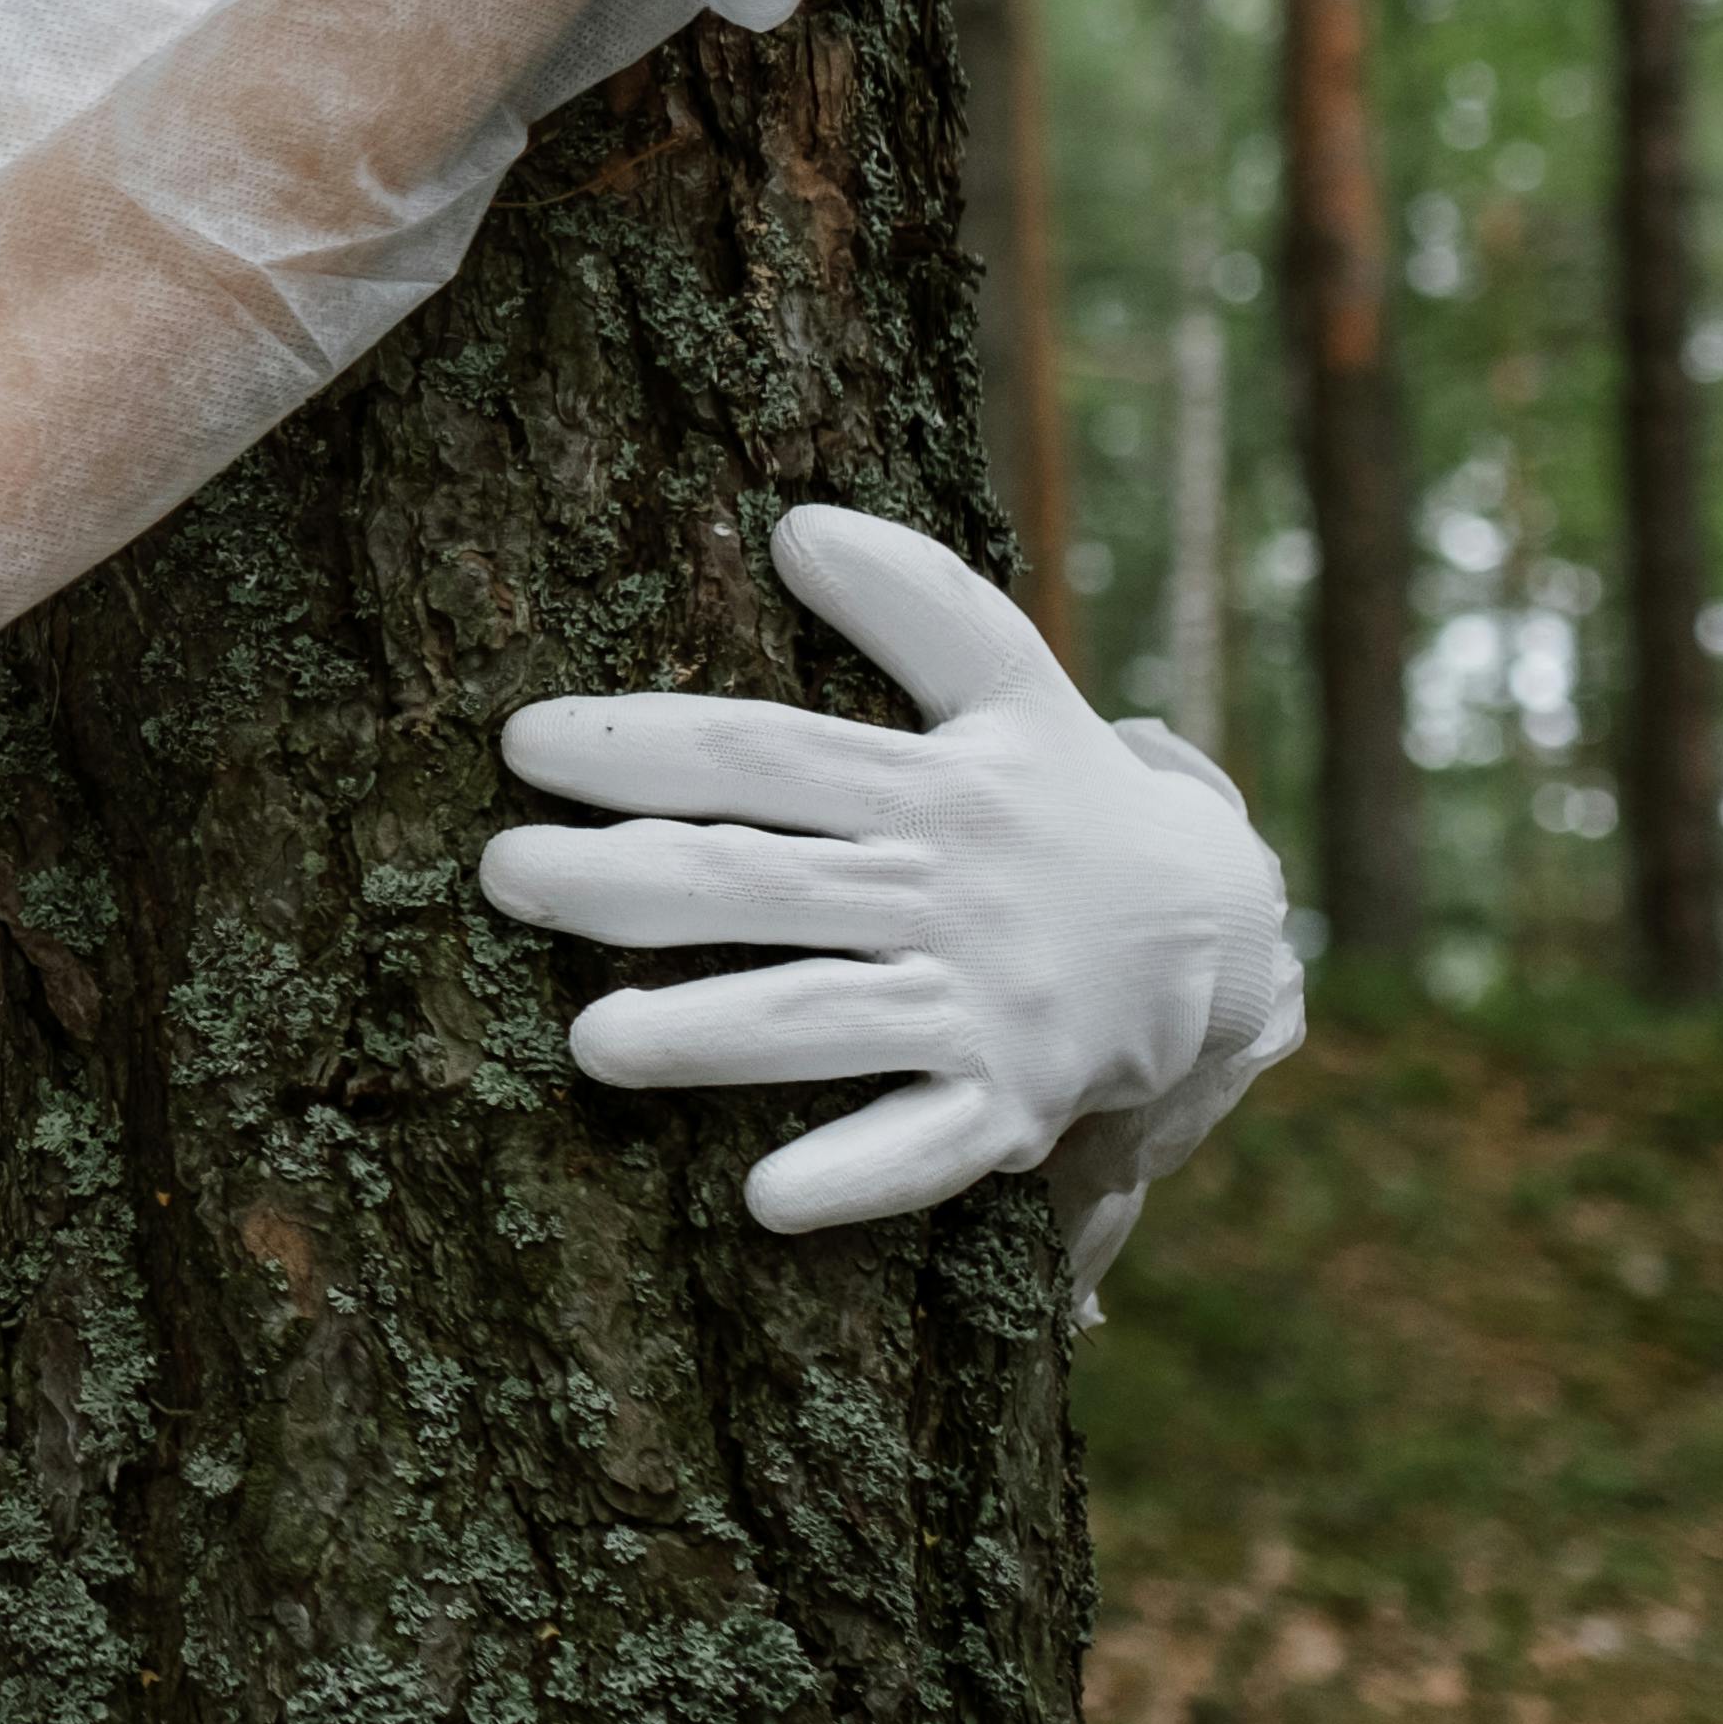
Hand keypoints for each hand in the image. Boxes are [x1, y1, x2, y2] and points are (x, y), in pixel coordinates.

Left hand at [479, 502, 1298, 1243]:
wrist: (1222, 936)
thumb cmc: (1066, 801)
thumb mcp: (1015, 685)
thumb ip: (918, 603)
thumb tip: (795, 521)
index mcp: (933, 789)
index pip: (768, 755)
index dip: (647, 745)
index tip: (522, 742)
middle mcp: (946, 896)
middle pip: (766, 884)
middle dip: (628, 883)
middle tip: (500, 876)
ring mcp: (980, 1006)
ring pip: (826, 1017)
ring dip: (710, 1034)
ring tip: (590, 1041)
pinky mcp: (1008, 1105)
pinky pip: (928, 1148)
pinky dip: (855, 1174)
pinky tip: (762, 1202)